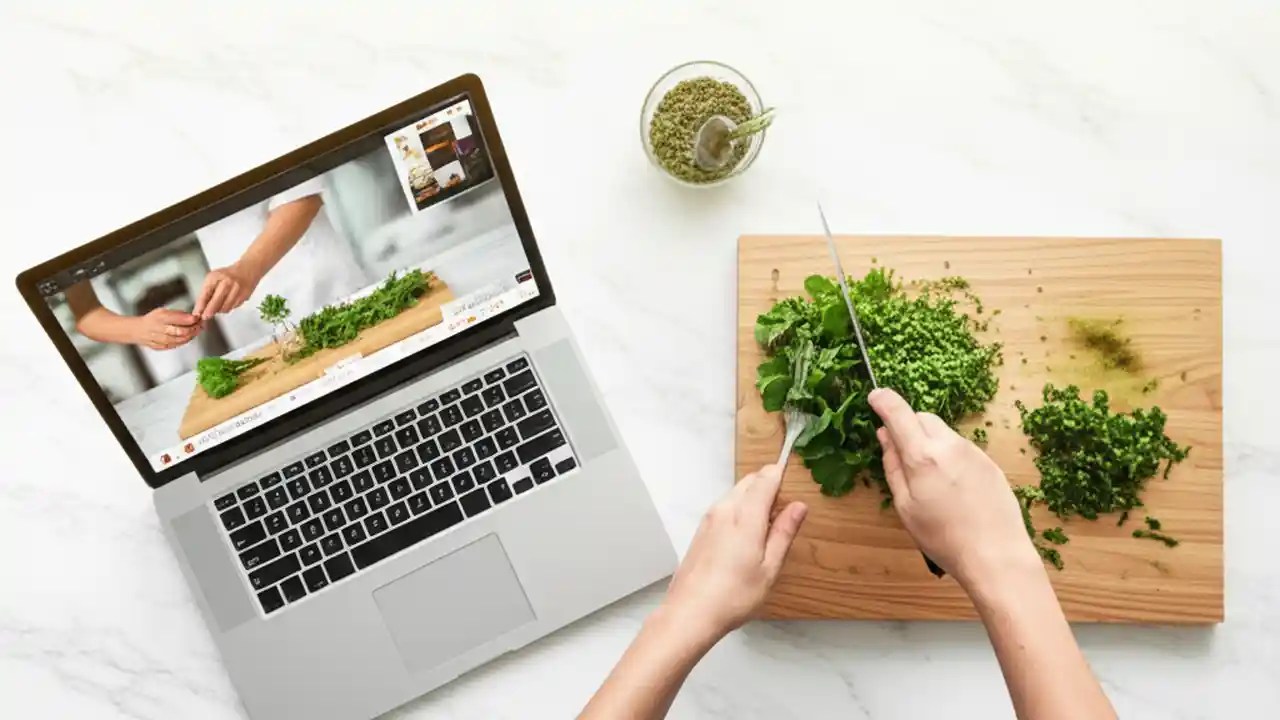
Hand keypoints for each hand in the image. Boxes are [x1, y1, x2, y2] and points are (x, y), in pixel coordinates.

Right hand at [129, 308, 201, 349]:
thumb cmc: (152, 320)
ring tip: (196, 331)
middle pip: (181, 332)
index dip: (190, 319)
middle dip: (194, 329)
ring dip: (191, 336)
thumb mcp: (163, 311)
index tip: (198, 317)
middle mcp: (160, 329)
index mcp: (160, 318)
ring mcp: (160, 340)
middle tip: (200, 325)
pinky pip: (176, 345)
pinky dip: (185, 341)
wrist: (138, 331)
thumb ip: (178, 314)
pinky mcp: (161, 347)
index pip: (178, 319)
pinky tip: (189, 337)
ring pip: (180, 340)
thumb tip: (192, 317)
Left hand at [193, 263, 259, 319]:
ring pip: (225, 307)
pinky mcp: (244, 296)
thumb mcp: (213, 278)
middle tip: (205, 316)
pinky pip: (233, 307)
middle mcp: (227, 283)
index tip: (197, 313)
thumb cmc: (228, 274)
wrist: (248, 270)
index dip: (200, 305)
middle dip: (209, 311)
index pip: (206, 294)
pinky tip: (227, 302)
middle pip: (216, 302)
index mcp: (216, 277)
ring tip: (217, 306)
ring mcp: (237, 290)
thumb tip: (201, 308)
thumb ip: (207, 291)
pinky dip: (228, 307)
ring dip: (219, 310)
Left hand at [661, 465, 807, 640]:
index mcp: (744, 516)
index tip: (794, 482)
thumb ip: (784, 533)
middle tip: (784, 514)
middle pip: (749, 482)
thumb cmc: (733, 596)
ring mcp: (709, 519)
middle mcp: (724, 510)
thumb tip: (799, 506)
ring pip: (736, 493)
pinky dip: (739, 511)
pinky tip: (746, 539)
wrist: (690, 613)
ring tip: (766, 531)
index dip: (781, 475)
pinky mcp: (701, 530)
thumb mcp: (769, 568)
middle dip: (768, 487)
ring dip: (753, 500)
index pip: (765, 479)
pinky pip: (725, 508)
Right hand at [869, 388, 1039, 589]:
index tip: (874, 396)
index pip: (899, 413)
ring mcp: (973, 452)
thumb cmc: (943, 538)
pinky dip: (948, 455)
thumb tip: (885, 436)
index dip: (884, 400)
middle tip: (901, 452)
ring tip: (930, 479)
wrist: (996, 554)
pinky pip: (961, 448)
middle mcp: (950, 445)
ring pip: (943, 432)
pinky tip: (952, 487)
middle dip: (908, 426)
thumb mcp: (906, 506)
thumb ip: (892, 466)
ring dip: (929, 442)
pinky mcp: (989, 463)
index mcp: (923, 457)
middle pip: (923, 417)